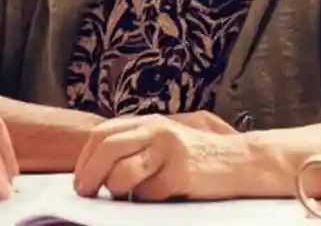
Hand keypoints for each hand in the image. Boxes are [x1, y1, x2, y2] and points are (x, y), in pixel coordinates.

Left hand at [73, 114, 249, 201]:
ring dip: (116, 189)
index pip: (102, 135)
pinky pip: (150, 192)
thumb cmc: (197, 158)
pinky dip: (149, 199)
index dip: (85, 158)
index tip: (80, 180)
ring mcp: (169, 149)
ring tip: (123, 196)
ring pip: (123, 172)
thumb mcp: (163, 142)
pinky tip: (162, 195)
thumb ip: (135, 146)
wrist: (241, 162)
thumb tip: (95, 170)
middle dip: (89, 174)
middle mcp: (156, 129)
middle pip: (107, 149)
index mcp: (147, 122)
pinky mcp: (182, 171)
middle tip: (85, 193)